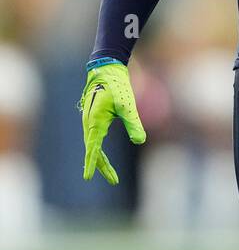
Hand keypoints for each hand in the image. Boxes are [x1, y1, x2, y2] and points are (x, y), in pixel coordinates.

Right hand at [80, 62, 146, 184]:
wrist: (107, 69)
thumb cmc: (117, 86)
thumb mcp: (128, 105)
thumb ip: (133, 123)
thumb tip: (140, 141)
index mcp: (95, 121)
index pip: (93, 148)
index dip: (91, 163)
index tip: (88, 178)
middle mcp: (89, 123)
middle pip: (93, 150)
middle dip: (103, 167)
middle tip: (115, 181)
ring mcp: (89, 121)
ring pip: (93, 146)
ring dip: (101, 161)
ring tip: (112, 175)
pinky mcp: (93, 119)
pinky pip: (94, 139)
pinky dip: (98, 151)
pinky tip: (103, 158)